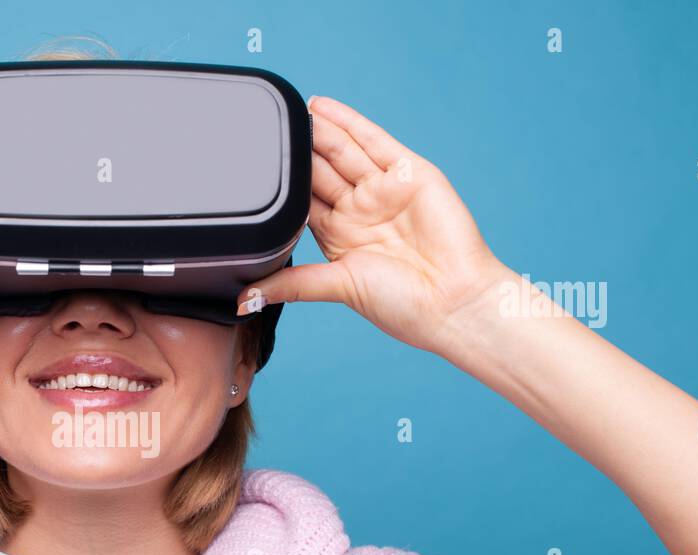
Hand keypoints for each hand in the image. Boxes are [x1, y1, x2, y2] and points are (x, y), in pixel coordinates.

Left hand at [237, 96, 508, 354]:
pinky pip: (375, 141)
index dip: (282, 181)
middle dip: (298, 150)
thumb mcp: (336, 287)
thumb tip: (245, 300)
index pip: (303, 199)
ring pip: (343, 152)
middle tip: (268, 126)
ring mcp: (384, 190)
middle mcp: (360, 210)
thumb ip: (291, 284)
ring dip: (318, 131)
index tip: (252, 162)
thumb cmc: (401, 304)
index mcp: (339, 236)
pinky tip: (324, 107)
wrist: (452, 301)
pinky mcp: (410, 174)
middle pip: (321, 171)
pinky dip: (350, 122)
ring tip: (291, 109)